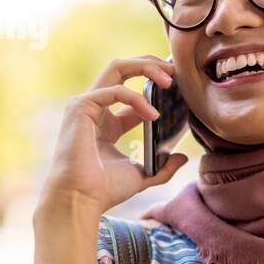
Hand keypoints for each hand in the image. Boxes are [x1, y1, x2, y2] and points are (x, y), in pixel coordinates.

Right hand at [37, 55, 188, 220]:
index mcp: (107, 122)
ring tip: (169, 81)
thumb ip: (163, 166)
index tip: (179, 88)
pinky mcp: (81, 107)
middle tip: (174, 70)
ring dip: (146, 67)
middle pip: (122, 69)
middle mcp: (95, 108)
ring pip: (116, 67)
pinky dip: (137, 98)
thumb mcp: (143, 175)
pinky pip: (115, 90)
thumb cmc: (104, 190)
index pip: (132, 92)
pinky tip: (153, 115)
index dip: (155, 85)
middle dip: (149, 63)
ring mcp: (86, 105)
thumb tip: (182, 157)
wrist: (81, 199)